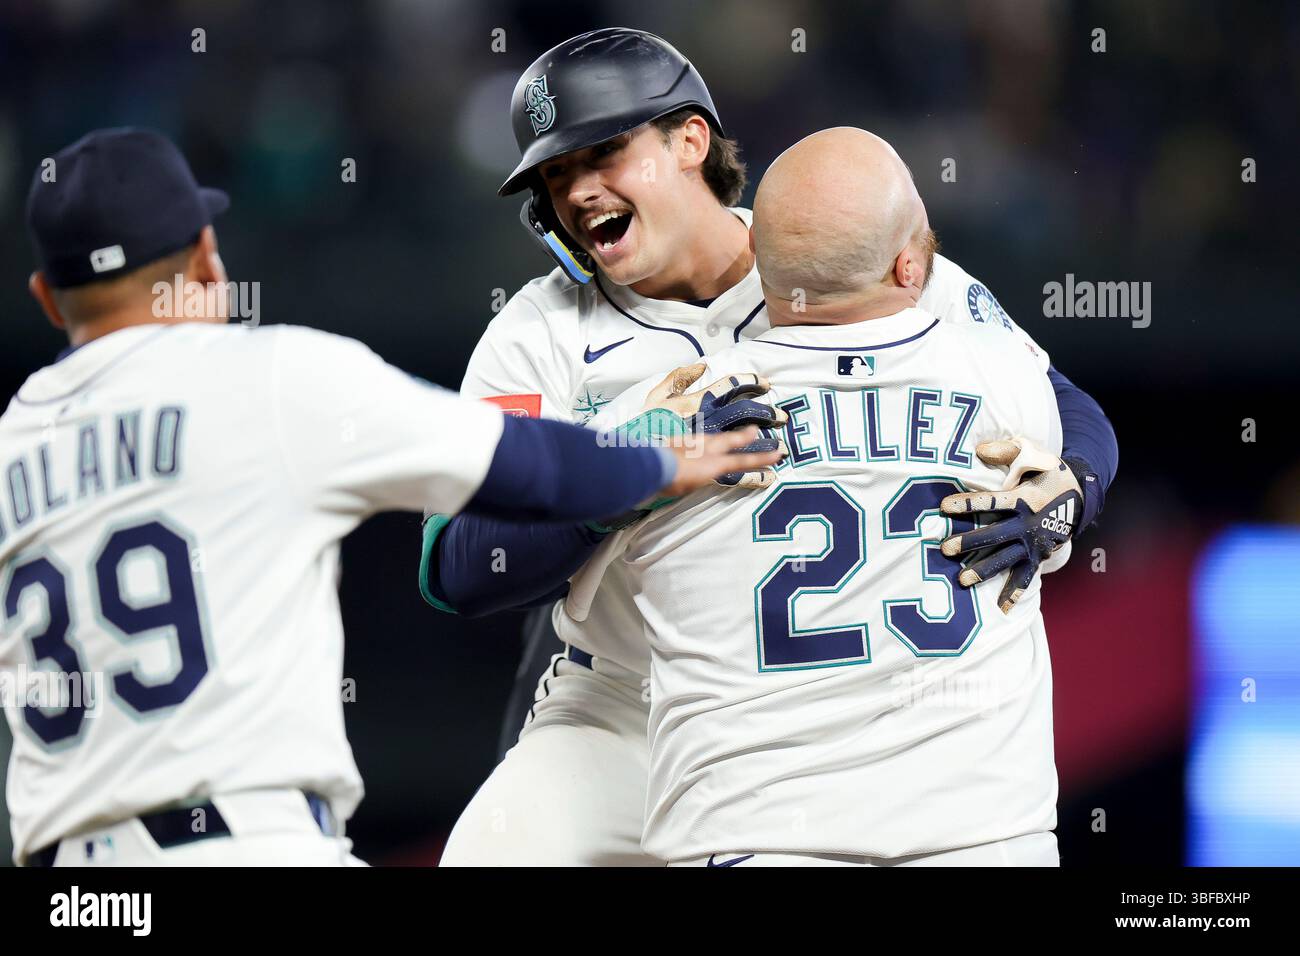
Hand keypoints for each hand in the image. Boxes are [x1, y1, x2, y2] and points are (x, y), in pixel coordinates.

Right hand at [638, 362, 788, 488]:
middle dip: (764, 414)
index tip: (765, 383)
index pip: (728, 388)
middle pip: (743, 415)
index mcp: (696, 405)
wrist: (638, 456)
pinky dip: (753, 472)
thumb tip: (701, 366)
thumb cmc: (642, 427)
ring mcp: (710, 448)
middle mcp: (707, 423)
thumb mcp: (656, 397)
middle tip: (782, 417)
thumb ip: (677, 379)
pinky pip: (736, 472)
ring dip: (763, 448)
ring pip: (743, 446)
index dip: (748, 383)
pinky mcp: (709, 470)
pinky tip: (769, 476)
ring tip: (782, 450)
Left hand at [938, 436, 1083, 613]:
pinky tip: (1001, 608)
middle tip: (944, 549)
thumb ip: (1006, 450)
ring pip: (1005, 558)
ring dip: (984, 570)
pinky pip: (1026, 576)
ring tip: (962, 580)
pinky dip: (1015, 592)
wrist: (1083, 492)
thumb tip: (979, 450)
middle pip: (993, 534)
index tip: (943, 507)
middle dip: (968, 542)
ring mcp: (1033, 542)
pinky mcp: (1039, 555)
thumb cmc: (1049, 470)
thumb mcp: (1033, 452)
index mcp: (1022, 498)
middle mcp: (1027, 523)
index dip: (967, 504)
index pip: (990, 501)